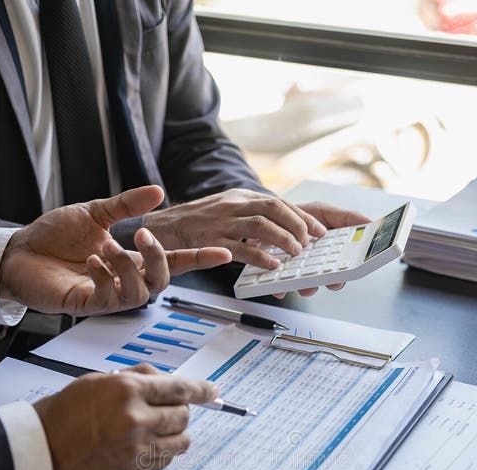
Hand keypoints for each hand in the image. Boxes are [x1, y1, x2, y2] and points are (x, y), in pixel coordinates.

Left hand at [0, 185, 231, 315]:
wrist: (19, 251)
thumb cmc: (54, 236)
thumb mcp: (94, 213)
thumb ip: (126, 205)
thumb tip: (158, 192)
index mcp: (129, 259)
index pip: (172, 262)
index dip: (197, 259)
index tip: (224, 252)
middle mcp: (123, 280)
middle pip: (161, 282)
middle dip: (158, 259)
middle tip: (142, 235)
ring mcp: (106, 295)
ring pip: (139, 294)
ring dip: (128, 268)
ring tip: (106, 249)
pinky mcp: (86, 305)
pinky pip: (109, 297)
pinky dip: (104, 277)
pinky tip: (92, 262)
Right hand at [34, 364, 217, 469]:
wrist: (41, 451)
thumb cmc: (62, 414)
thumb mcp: (97, 381)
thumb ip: (134, 378)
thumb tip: (164, 379)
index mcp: (126, 389)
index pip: (178, 387)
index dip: (201, 389)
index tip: (213, 391)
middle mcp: (136, 417)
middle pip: (183, 414)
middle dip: (180, 411)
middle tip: (167, 410)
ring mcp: (137, 445)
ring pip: (181, 439)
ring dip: (175, 433)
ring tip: (157, 429)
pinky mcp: (134, 468)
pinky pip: (166, 459)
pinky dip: (163, 451)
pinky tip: (146, 445)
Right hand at [144, 189, 369, 297]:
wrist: (156, 229)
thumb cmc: (192, 226)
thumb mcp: (222, 212)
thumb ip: (247, 217)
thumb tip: (275, 229)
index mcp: (238, 196)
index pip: (277, 202)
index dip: (302, 216)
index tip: (320, 231)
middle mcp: (232, 204)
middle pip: (273, 207)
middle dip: (298, 224)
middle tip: (312, 242)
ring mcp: (221, 221)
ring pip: (260, 224)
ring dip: (283, 239)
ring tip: (297, 253)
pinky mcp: (210, 240)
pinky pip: (240, 247)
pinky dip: (260, 256)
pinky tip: (273, 265)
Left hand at [272, 201, 371, 297]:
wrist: (268, 217)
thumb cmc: (299, 217)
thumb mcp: (324, 211)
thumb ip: (347, 217)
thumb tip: (370, 222)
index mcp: (332, 254)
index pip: (346, 267)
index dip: (349, 271)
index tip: (351, 270)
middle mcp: (317, 267)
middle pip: (329, 280)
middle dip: (331, 282)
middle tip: (332, 281)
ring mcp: (298, 273)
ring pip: (307, 287)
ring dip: (307, 288)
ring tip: (305, 286)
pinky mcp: (279, 276)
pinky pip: (281, 286)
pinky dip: (281, 287)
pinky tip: (281, 286)